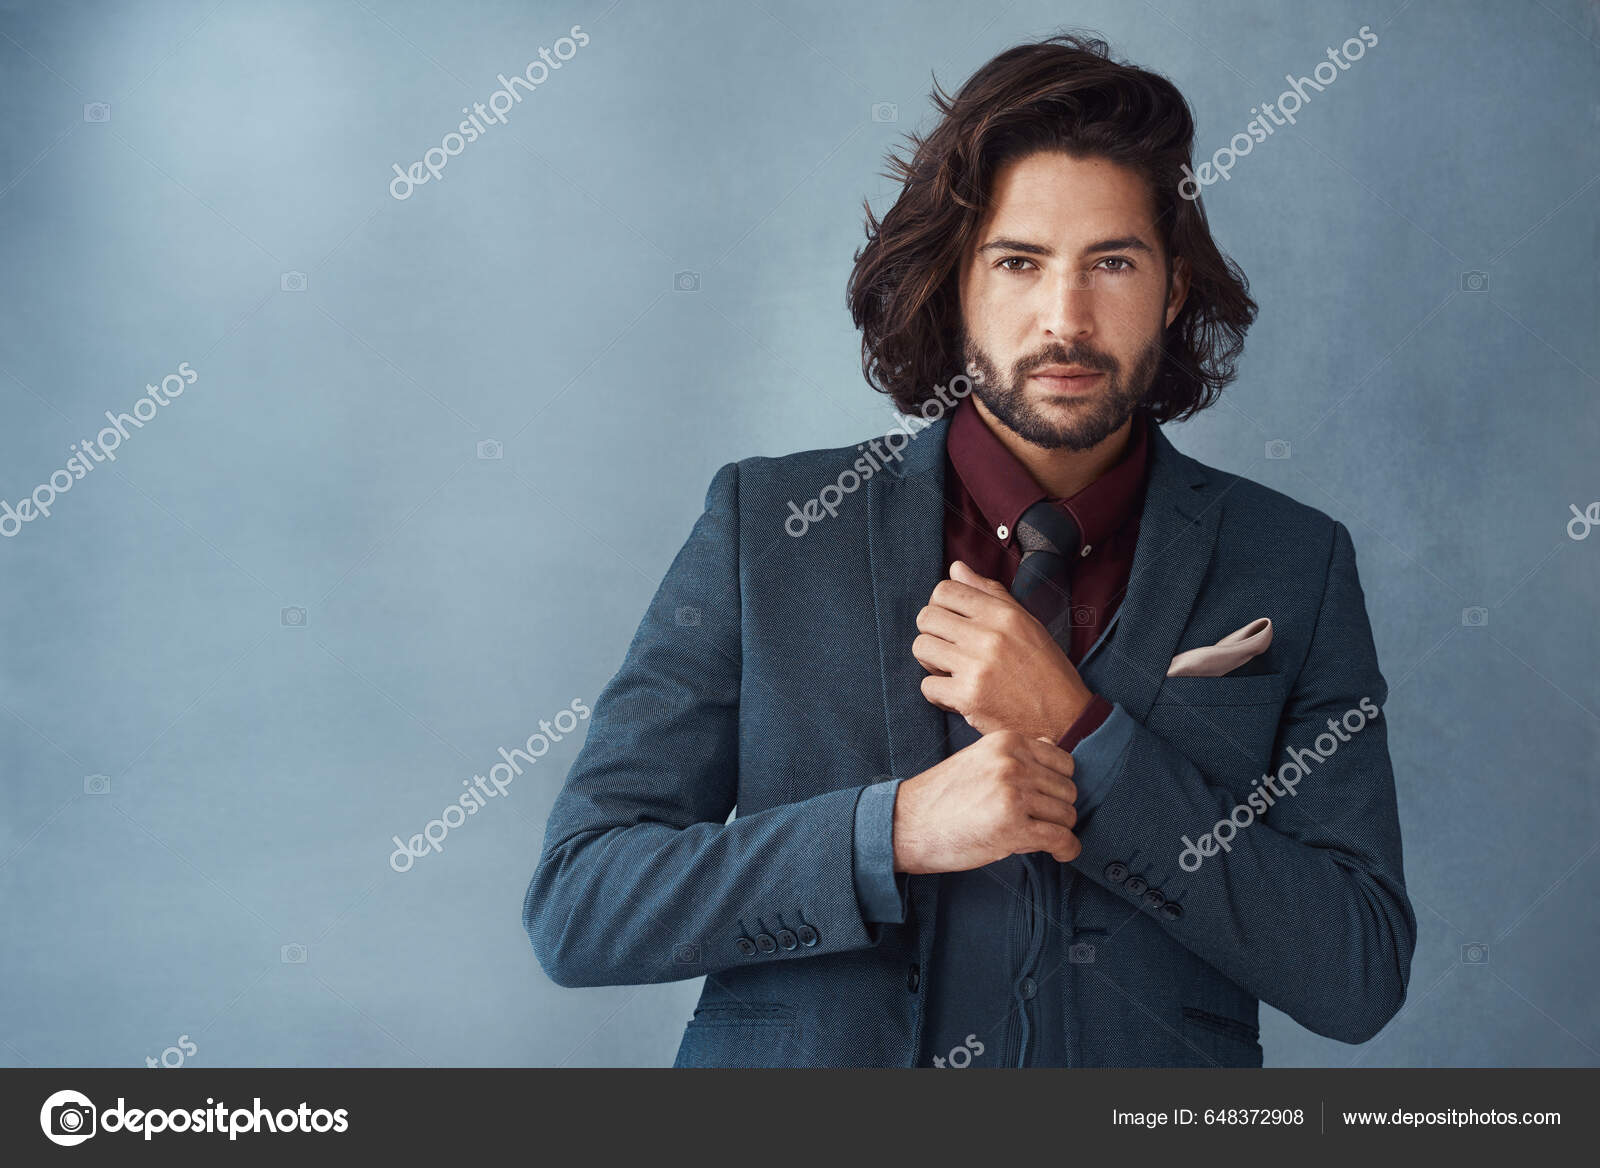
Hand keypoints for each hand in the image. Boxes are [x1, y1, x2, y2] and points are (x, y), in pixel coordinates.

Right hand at [891, 730, 1079, 873]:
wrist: (907, 824)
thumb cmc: (941, 798)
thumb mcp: (979, 760)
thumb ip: (1016, 756)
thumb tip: (1058, 751)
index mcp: (1006, 742)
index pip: (1064, 762)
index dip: (1059, 785)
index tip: (1048, 801)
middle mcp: (1013, 763)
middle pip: (1067, 790)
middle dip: (1058, 811)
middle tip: (1038, 824)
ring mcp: (1013, 793)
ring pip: (1067, 815)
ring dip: (1059, 831)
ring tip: (1038, 838)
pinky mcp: (1013, 826)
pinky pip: (1061, 839)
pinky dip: (1067, 850)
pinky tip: (1060, 853)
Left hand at [913, 560, 1094, 739]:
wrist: (1066, 719)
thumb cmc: (1045, 670)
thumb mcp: (1026, 624)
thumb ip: (989, 594)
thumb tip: (956, 568)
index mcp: (1004, 614)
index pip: (945, 589)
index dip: (942, 605)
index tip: (952, 622)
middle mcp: (990, 636)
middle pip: (926, 617)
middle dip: (933, 633)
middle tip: (950, 648)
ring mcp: (977, 667)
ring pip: (922, 648)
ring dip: (931, 661)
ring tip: (952, 670)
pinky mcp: (969, 698)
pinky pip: (927, 686)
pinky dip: (939, 693)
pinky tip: (958, 694)